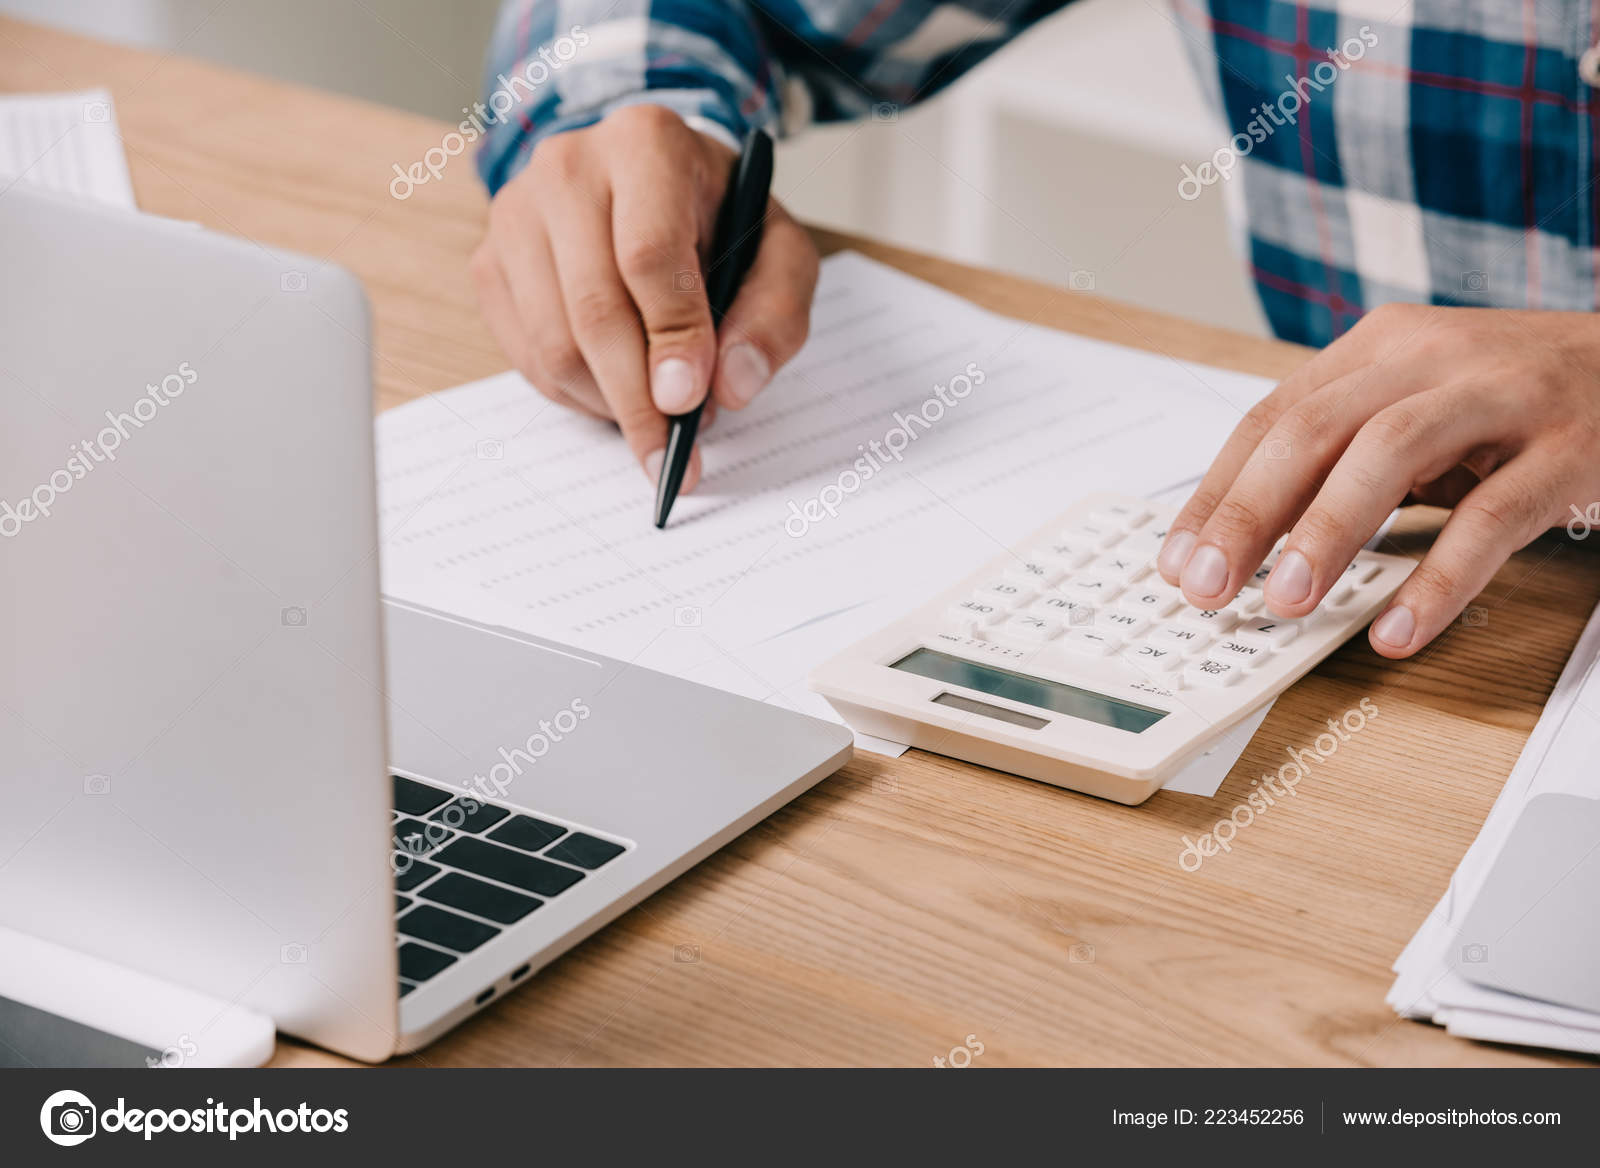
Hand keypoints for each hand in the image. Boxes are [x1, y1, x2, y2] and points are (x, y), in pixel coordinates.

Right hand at [470, 105, 818, 489]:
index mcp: (646, 144)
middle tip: (671, 452)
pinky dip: (576, 395)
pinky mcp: (491, 260)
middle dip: (637, 398)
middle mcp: (568, 167)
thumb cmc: (719, 219)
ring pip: (554, 343)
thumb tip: (730, 386)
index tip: (690, 403)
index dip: (672, 338)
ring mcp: (517, 212)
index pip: (649, 256)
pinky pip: (526, 356)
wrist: (652, 182)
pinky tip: (615, 393)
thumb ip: (774, 314)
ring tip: (656, 416)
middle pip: (594, 309)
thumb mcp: (778, 252)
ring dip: (608, 403)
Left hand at [1155, 303, 1599, 656]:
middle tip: (1207, 587)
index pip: (1272, 419)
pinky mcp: (1567, 449)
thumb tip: (1244, 535)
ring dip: (1326, 533)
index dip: (1216, 492)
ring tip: (1284, 602)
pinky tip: (1399, 630)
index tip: (1177, 558)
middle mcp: (1428, 359)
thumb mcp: (1414, 405)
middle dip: (1248, 515)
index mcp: (1377, 349)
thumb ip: (1339, 454)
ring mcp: (1501, 397)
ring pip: (1390, 455)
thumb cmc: (1512, 398)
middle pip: (1313, 430)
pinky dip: (1439, 579)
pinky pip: (1493, 519)